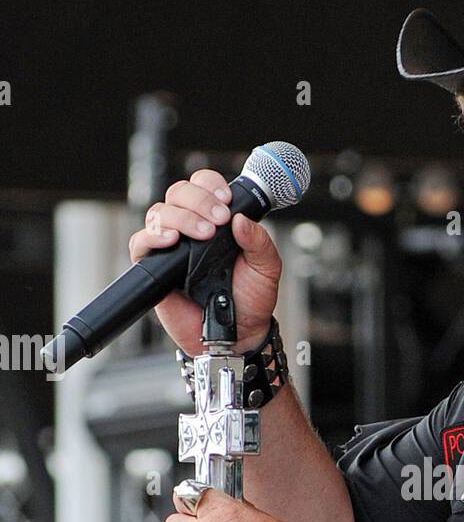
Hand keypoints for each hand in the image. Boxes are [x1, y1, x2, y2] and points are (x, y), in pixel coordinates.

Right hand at [128, 169, 282, 355]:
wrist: (238, 335)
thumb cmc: (250, 300)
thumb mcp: (266, 268)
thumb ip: (260, 241)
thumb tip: (241, 219)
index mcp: (215, 221)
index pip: (203, 186)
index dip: (211, 186)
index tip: (226, 200)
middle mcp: (190, 229)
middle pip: (178, 193)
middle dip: (198, 199)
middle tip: (218, 220)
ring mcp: (170, 247)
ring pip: (159, 212)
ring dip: (181, 217)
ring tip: (203, 234)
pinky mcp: (154, 269)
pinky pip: (140, 243)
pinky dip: (152, 236)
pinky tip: (172, 241)